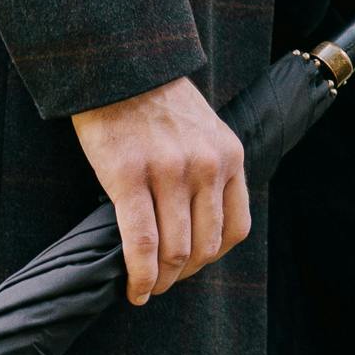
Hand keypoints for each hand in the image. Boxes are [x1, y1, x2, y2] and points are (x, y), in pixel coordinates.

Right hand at [72, 75, 249, 305]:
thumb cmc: (155, 101)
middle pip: (206, 246)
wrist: (117, 65)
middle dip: (184, 274)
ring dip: (161, 280)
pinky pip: (140, 242)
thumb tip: (199, 222)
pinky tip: (133, 288)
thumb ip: (209, 170)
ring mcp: (169, 173)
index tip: (192, 266)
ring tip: (147, 289)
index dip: (213, 258)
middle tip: (164, 283)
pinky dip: (139, 275)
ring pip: (175, 251)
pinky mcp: (128, 177)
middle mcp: (206, 167)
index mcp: (229, 157)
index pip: (236, 228)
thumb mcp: (202, 131)